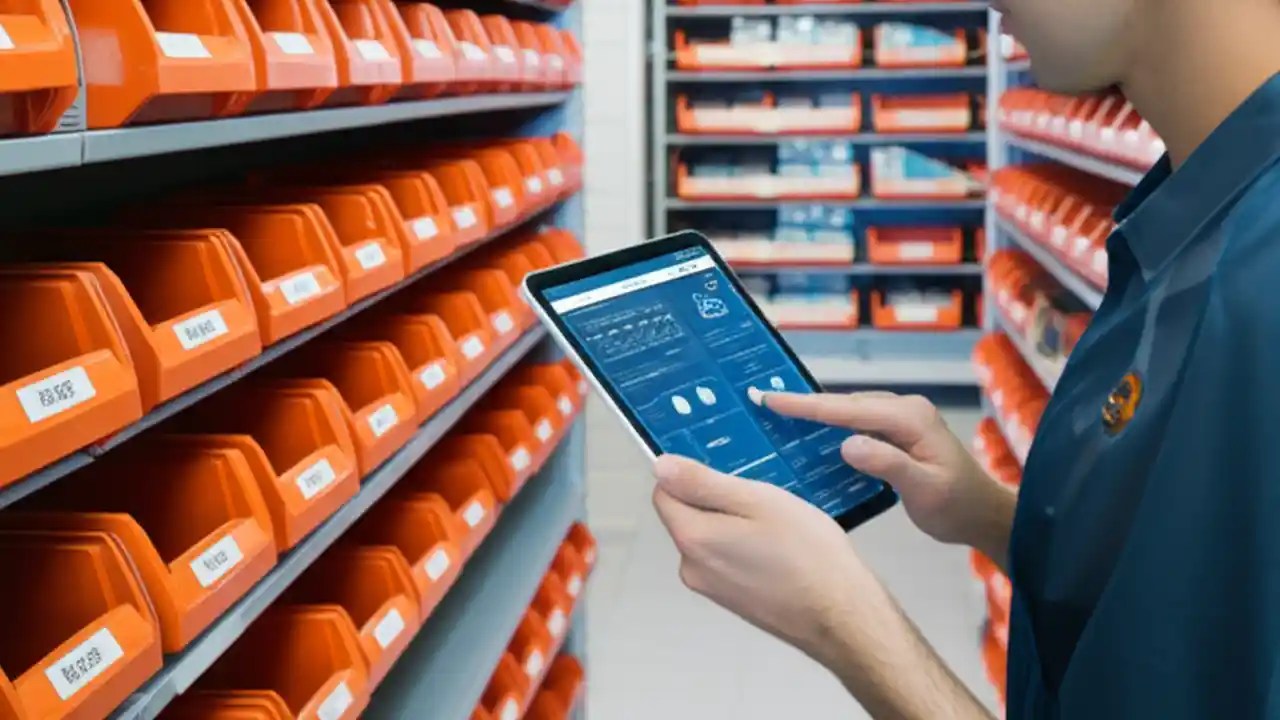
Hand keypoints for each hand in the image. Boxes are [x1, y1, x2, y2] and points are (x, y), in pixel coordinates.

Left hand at [651, 455, 873, 660]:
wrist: (841, 617)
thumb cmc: (807, 554)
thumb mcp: (758, 501)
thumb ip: (703, 483)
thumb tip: (660, 466)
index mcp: (692, 539)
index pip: (664, 493)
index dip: (691, 475)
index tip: (731, 474)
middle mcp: (692, 568)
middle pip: (688, 516)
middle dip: (719, 500)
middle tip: (764, 499)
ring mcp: (713, 589)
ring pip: (713, 537)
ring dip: (737, 524)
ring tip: (778, 525)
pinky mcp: (734, 601)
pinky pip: (730, 559)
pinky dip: (748, 547)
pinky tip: (782, 548)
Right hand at [757, 391, 1009, 551]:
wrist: (984, 515)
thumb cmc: (956, 506)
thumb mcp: (924, 489)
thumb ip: (888, 464)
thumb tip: (847, 443)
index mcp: (909, 418)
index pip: (848, 409)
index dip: (807, 405)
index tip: (771, 399)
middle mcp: (905, 409)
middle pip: (845, 404)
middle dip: (805, 402)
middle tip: (764, 400)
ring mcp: (903, 418)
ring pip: (851, 410)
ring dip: (818, 411)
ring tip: (780, 411)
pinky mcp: (900, 431)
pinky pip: (859, 421)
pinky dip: (834, 422)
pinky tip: (814, 430)